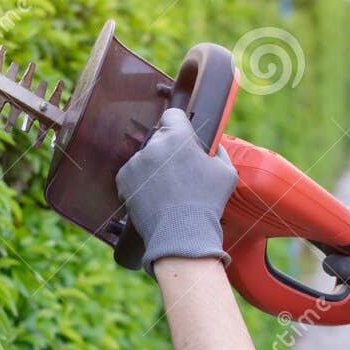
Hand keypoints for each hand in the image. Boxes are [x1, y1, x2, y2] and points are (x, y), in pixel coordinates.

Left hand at [115, 108, 238, 274]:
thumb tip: (214, 144)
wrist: (181, 234)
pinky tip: (154, 197)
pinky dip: (140, 183)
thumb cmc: (207, 203)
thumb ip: (219, 152)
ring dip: (153, 168)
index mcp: (178, 137)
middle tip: (178, 173)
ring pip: (146, 158)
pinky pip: (132, 174)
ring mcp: (135, 162)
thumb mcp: (226, 173)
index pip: (173, 115)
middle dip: (168, 151)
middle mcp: (153, 145)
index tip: (182, 136)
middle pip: (159, 138)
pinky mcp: (123, 179)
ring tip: (167, 191)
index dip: (179, 125)